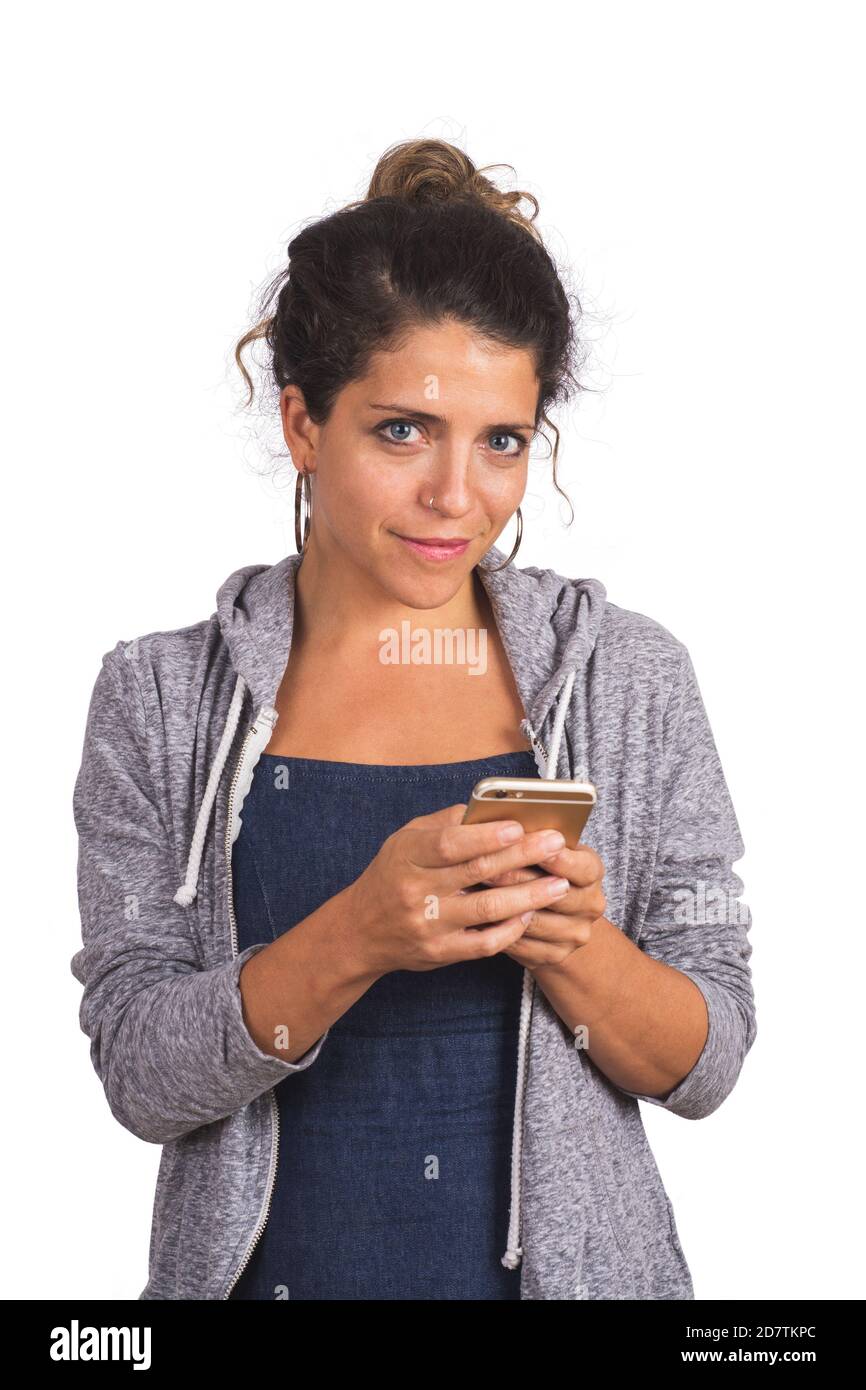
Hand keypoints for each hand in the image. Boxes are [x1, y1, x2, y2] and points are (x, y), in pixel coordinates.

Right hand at [343, 804, 573, 976]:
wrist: (360, 931)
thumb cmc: (391, 876)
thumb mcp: (405, 840)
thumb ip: (445, 823)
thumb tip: (488, 808)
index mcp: (407, 856)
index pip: (449, 844)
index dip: (485, 836)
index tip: (519, 826)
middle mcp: (416, 891)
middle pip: (476, 872)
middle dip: (522, 856)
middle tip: (556, 844)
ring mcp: (429, 925)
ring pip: (487, 909)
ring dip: (529, 896)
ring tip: (560, 884)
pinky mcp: (440, 952)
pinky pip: (484, 943)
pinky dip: (511, 929)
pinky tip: (531, 914)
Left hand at [477, 837, 606, 969]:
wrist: (556, 916)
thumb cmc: (542, 867)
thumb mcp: (545, 847)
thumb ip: (532, 837)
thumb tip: (502, 823)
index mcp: (592, 871)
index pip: (581, 866)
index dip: (555, 857)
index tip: (527, 841)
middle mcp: (591, 903)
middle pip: (553, 893)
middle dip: (516, 878)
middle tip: (481, 865)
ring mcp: (575, 933)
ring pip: (533, 920)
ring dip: (500, 905)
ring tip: (471, 888)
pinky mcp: (555, 955)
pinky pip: (522, 943)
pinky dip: (496, 929)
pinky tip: (475, 916)